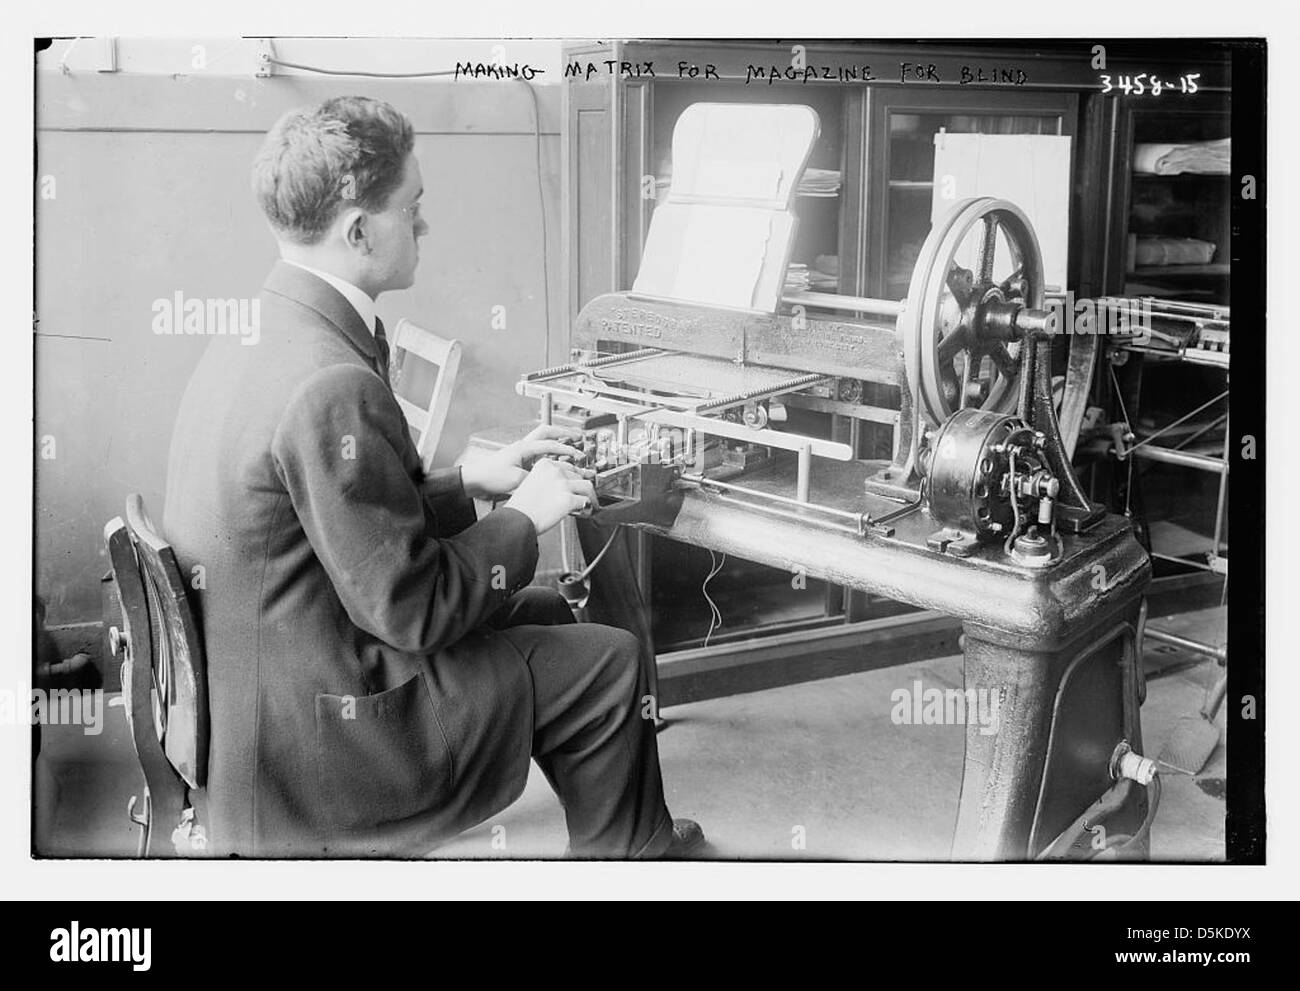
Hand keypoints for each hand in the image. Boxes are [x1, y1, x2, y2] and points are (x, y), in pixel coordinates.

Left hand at [461, 424, 584, 499]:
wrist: (476, 479)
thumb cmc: (491, 476)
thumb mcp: (515, 480)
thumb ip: (534, 479)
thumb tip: (549, 481)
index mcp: (523, 448)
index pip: (550, 444)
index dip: (566, 449)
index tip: (578, 454)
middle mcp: (523, 446)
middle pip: (546, 432)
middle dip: (563, 433)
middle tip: (577, 436)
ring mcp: (521, 451)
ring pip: (542, 439)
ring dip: (556, 440)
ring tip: (570, 444)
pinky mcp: (520, 459)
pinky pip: (538, 452)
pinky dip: (549, 452)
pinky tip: (555, 460)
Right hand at [505, 458, 597, 535]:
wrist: (517, 519)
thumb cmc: (521, 507)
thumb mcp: (533, 483)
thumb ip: (549, 480)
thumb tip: (566, 486)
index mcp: (545, 465)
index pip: (568, 466)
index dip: (575, 476)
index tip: (578, 482)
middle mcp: (555, 471)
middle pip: (579, 475)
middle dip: (582, 487)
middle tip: (584, 496)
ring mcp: (562, 484)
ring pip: (587, 486)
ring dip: (591, 495)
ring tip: (591, 503)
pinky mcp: (568, 499)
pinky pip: (586, 501)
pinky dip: (589, 507)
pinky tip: (588, 511)